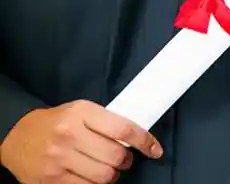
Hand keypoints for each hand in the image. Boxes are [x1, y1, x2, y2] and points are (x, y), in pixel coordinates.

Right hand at [0, 100, 162, 182]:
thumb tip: (137, 137)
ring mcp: (58, 159)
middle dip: (126, 161)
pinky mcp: (50, 180)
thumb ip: (106, 122)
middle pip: (116, 156)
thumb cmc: (55, 122)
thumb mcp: (80, 111)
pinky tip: (89, 176)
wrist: (16, 136)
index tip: (154, 149)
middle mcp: (69, 135)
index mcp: (80, 113)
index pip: (124, 129)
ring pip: (104, 176)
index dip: (145, 141)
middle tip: (123, 159)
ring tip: (106, 168)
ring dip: (112, 175)